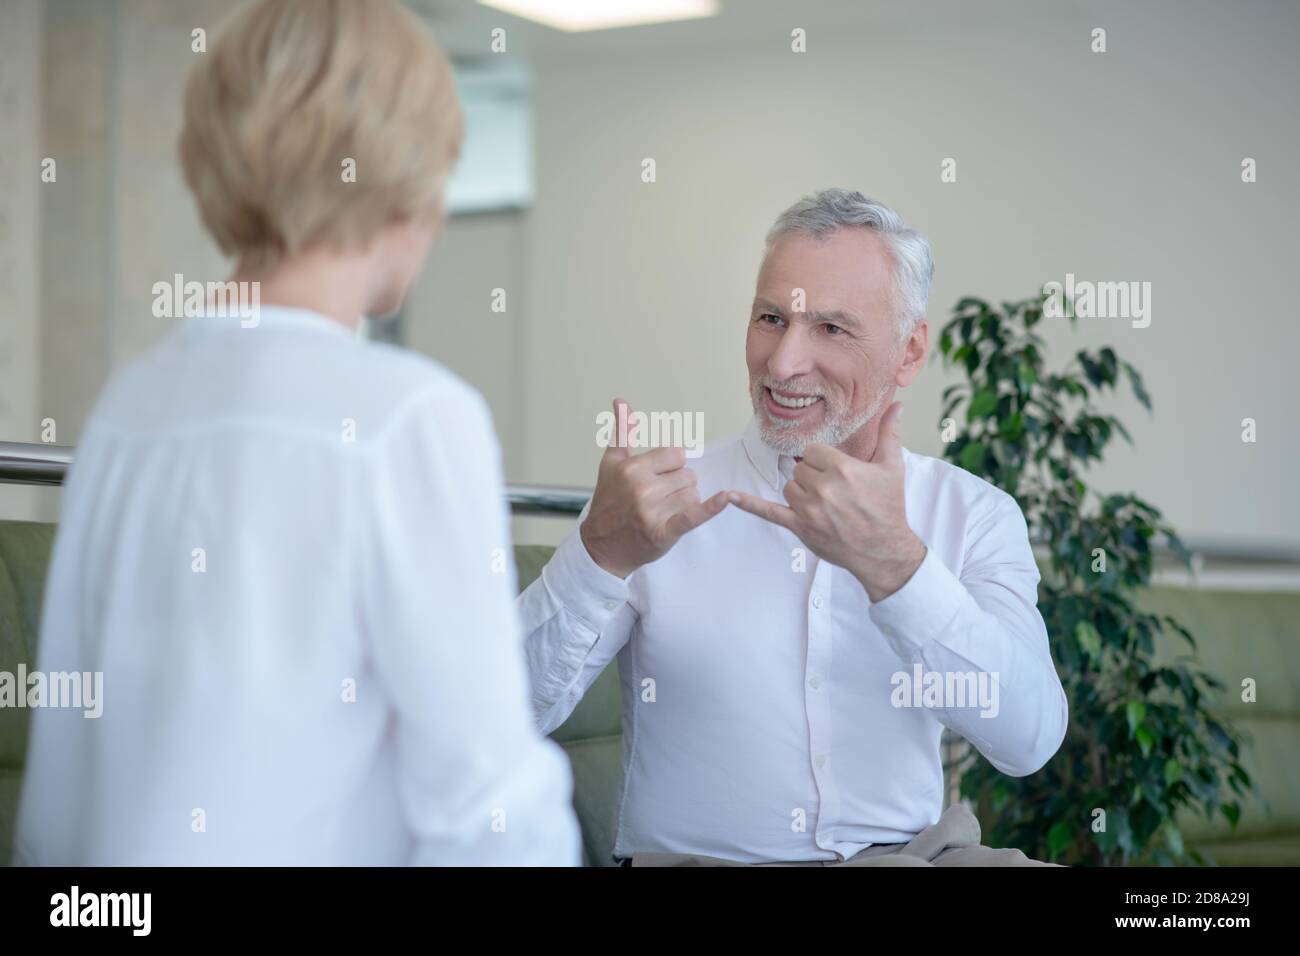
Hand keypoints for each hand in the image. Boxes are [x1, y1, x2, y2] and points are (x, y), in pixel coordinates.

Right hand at [580, 398, 729, 577]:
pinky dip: (710, 508)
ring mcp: (653, 511)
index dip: (672, 466)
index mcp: (632, 468)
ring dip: (685, 502)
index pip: (677, 455)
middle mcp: (642, 487)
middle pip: (688, 475)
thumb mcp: (611, 464)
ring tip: (663, 511)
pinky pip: (693, 515)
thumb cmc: (609, 503)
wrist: (601, 546)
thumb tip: (621, 400)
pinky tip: (725, 497)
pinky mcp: (664, 532)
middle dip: (678, 486)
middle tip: (658, 499)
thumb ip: (622, 432)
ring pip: (693, 494)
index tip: (657, 478)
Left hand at [728, 402, 925, 601]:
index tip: (837, 471)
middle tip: (836, 491)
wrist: (884, 551)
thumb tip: (897, 405)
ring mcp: (809, 509)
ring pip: (790, 486)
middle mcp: (823, 487)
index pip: (814, 451)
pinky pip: (769, 512)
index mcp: (842, 468)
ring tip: (826, 504)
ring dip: (802, 492)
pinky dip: (749, 504)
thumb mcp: (892, 468)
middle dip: (815, 476)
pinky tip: (729, 496)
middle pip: (800, 468)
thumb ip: (889, 434)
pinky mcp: (800, 527)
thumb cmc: (888, 508)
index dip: (824, 460)